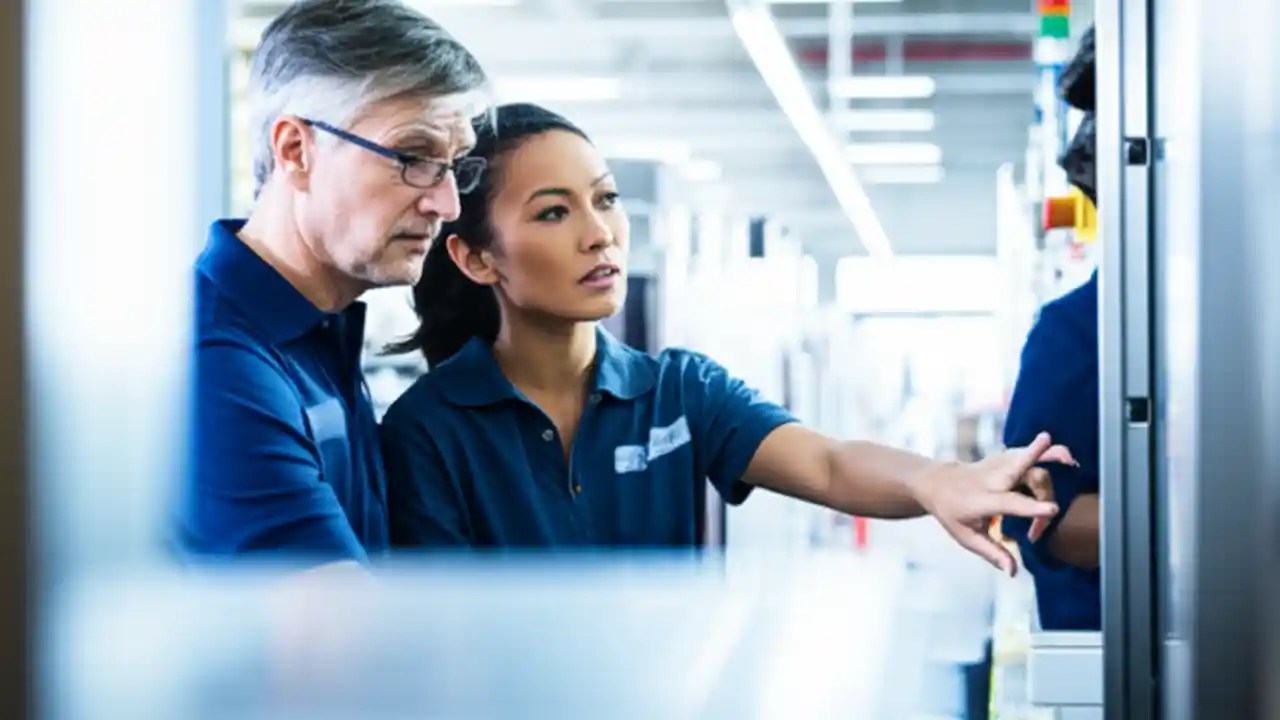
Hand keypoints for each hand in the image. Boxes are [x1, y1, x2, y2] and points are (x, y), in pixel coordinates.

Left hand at [911, 432, 1076, 575]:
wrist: (935, 483)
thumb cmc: (952, 513)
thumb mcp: (966, 537)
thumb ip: (992, 553)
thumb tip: (1013, 572)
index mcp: (983, 500)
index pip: (1011, 503)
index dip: (1032, 506)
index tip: (1052, 510)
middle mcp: (992, 479)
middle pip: (1018, 467)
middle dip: (1035, 458)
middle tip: (1064, 460)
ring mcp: (996, 466)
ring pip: (1024, 457)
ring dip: (1045, 455)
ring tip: (1069, 458)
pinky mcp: (1002, 459)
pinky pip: (1023, 453)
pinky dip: (1041, 451)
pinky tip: (1061, 453)